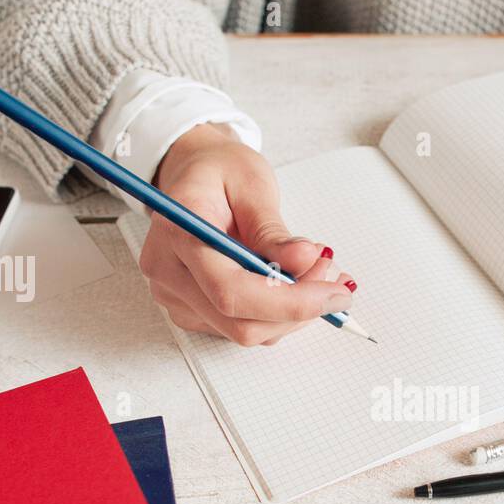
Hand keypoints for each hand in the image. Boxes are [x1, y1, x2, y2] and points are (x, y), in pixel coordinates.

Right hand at [140, 123, 354, 344]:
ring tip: (318, 272)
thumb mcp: (252, 184)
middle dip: (299, 308)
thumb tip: (303, 262)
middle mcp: (168, 273)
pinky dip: (280, 314)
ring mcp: (176, 298)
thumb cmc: (219, 171)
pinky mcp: (193, 311)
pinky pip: (244, 328)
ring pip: (247, 333)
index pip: (231, 291)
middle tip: (334, 279)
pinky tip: (297, 284)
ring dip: (294, 313)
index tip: (333, 293)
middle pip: (241, 323)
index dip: (289, 302)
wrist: (194, 173)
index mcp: (178, 234)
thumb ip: (274, 230)